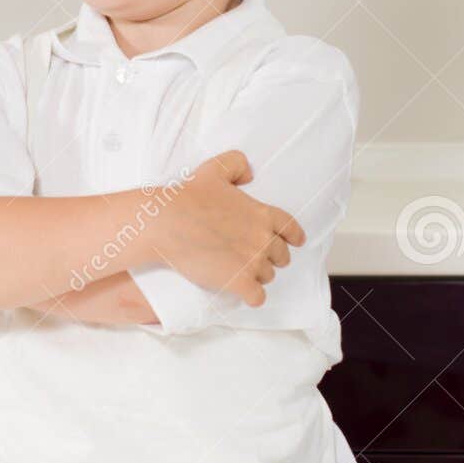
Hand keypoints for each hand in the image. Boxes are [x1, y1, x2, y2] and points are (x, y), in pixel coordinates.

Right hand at [152, 150, 305, 306]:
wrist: (168, 223)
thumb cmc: (188, 196)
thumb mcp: (215, 169)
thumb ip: (237, 164)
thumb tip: (250, 174)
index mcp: (262, 214)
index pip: (291, 229)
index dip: (293, 237)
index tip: (294, 242)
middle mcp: (264, 239)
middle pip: (281, 257)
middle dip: (270, 258)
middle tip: (252, 258)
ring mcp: (253, 262)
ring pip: (268, 276)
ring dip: (256, 276)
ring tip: (239, 272)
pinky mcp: (240, 282)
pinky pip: (257, 298)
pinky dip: (251, 297)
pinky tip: (242, 293)